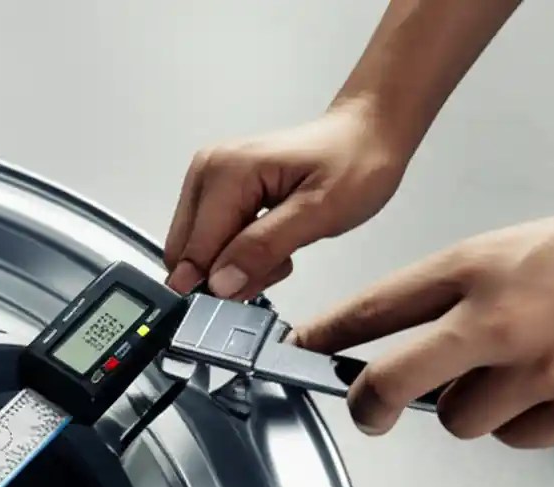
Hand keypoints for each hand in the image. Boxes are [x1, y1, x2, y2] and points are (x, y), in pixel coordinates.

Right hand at [163, 99, 408, 298]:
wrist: (365, 136)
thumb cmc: (354, 165)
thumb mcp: (319, 213)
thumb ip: (264, 248)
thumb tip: (219, 284)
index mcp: (225, 173)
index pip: (195, 251)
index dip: (220, 283)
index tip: (260, 283)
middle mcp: (205, 173)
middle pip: (187, 254)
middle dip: (229, 274)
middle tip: (280, 262)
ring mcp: (207, 180)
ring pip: (199, 253)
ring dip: (238, 266)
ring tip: (282, 248)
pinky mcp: (215, 192)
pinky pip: (211, 242)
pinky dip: (240, 254)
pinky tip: (274, 240)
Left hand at [294, 185, 553, 447]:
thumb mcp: (525, 249)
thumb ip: (464, 294)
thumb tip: (416, 341)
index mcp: (478, 265)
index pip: (375, 307)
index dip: (327, 335)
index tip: (304, 350)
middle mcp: (497, 315)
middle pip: (389, 381)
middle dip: (367, 404)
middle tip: (369, 411)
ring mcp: (537, 365)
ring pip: (458, 420)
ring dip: (473, 409)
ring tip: (517, 375)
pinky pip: (519, 438)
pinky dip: (527, 424)